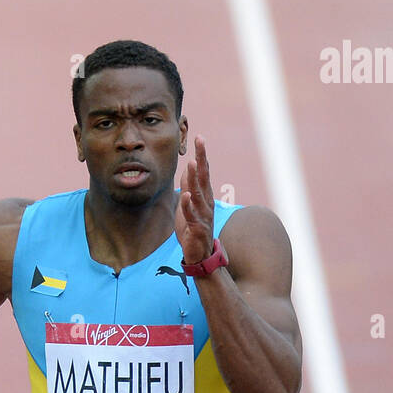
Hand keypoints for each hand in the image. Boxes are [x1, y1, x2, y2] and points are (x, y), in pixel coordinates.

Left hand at [175, 135, 214, 265]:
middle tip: (200, 141)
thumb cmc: (194, 228)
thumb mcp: (189, 205)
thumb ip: (189, 187)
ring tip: (191, 163)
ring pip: (199, 194)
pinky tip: (186, 194)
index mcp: (205, 196)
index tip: (199, 138)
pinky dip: (189, 205)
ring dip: (195, 178)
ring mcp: (203, 215)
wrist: (199, 255)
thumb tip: (187, 169)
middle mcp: (207, 203)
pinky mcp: (197, 228)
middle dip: (202, 159)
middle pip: (204, 177)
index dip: (202, 155)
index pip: (204, 172)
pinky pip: (192, 215)